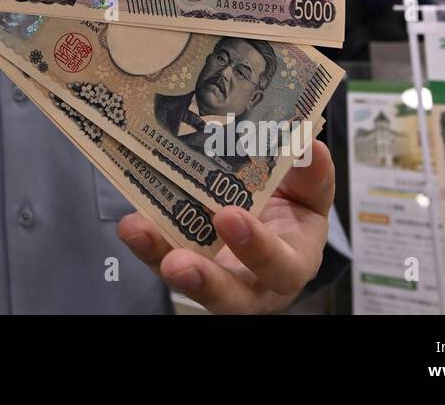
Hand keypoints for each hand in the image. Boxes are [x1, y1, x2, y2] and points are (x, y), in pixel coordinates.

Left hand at [117, 139, 334, 313]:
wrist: (272, 217)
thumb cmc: (293, 209)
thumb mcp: (310, 194)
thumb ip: (313, 175)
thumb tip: (310, 146)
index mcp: (292, 261)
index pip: (281, 266)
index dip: (257, 248)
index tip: (230, 216)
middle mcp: (253, 282)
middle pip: (230, 297)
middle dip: (203, 279)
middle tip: (177, 261)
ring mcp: (215, 276)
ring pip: (187, 281)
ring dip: (158, 257)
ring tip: (135, 231)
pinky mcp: (184, 263)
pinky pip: (162, 259)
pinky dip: (146, 242)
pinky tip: (131, 222)